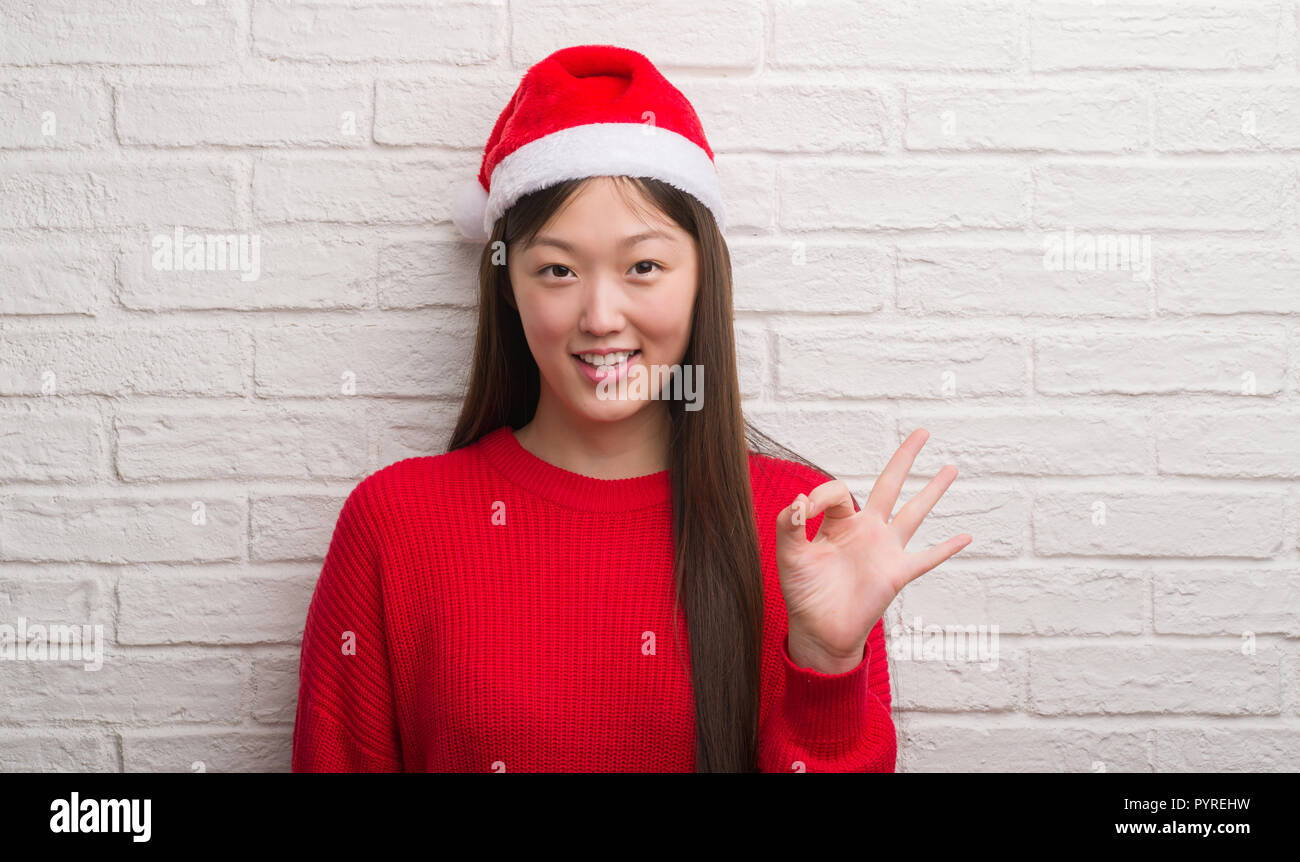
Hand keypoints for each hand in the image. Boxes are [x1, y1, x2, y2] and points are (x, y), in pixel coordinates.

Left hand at [775, 428, 971, 664]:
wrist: (818, 630)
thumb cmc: (803, 592)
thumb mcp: (789, 555)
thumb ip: (788, 525)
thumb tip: (798, 500)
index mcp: (839, 523)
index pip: (840, 491)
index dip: (822, 493)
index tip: (805, 508)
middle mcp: (866, 530)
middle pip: (889, 485)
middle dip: (905, 458)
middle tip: (922, 433)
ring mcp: (885, 550)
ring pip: (914, 513)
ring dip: (933, 491)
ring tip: (951, 468)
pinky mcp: (896, 573)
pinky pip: (927, 558)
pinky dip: (946, 549)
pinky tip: (966, 537)